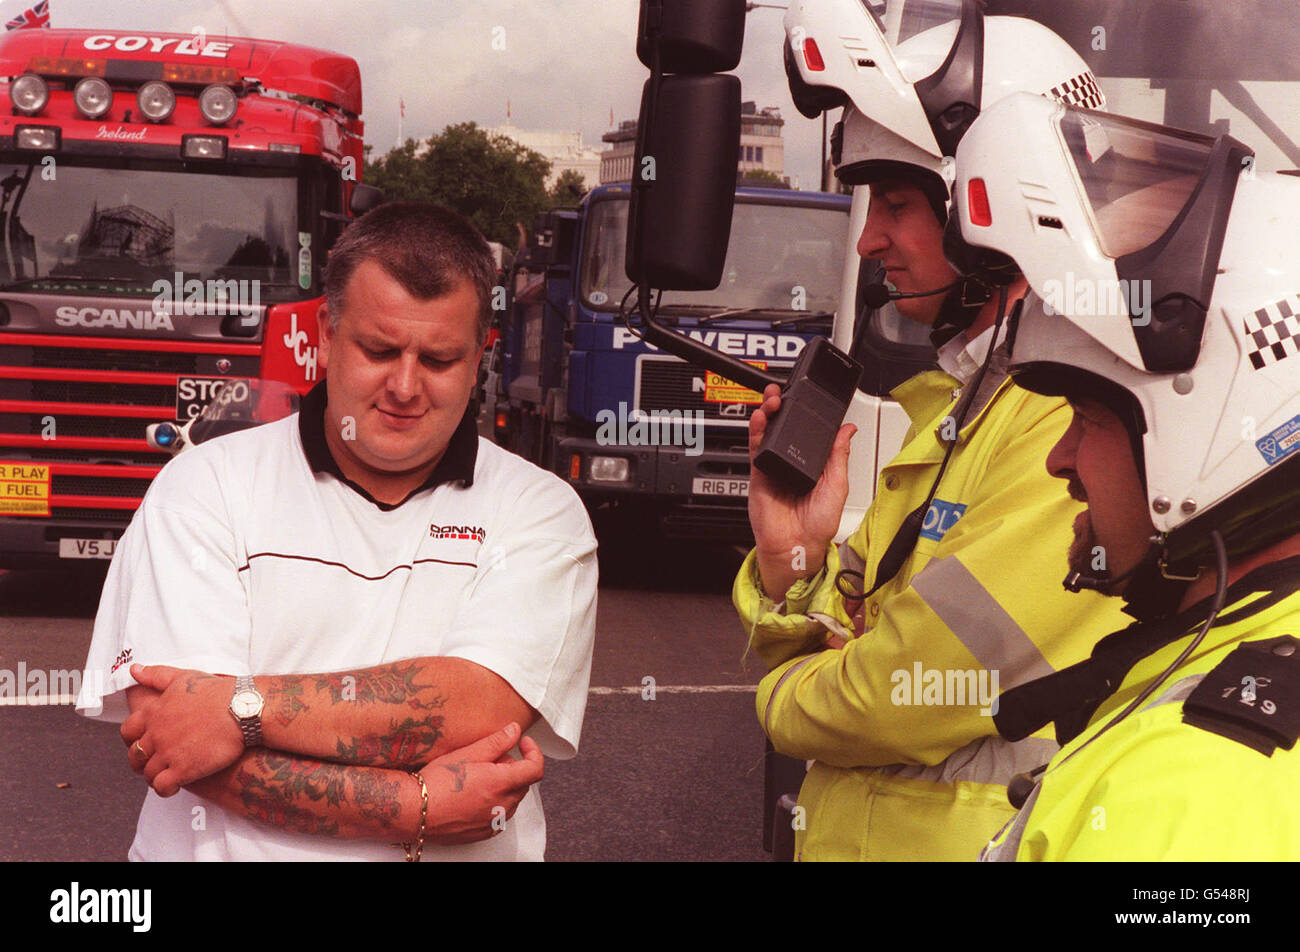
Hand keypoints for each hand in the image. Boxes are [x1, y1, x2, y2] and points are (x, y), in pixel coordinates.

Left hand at [122, 664, 242, 796]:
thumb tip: (134, 669)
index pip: (127, 732)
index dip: (133, 741)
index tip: (144, 743)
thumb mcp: (184, 677)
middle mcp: (156, 734)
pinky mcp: (183, 769)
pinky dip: (165, 789)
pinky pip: (162, 786)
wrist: (242, 709)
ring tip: (168, 775)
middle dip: (143, 762)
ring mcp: (168, 753)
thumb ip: (156, 675)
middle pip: (135, 756)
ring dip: (155, 776)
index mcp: (154, 713)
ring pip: (148, 773)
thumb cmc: (218, 693)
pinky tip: (175, 786)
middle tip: (156, 762)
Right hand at [417, 722, 543, 844]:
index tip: (523, 743)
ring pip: (512, 799)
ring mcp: (494, 822)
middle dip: (513, 767)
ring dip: (504, 786)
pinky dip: (494, 802)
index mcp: (501, 784)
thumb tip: (515, 730)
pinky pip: (499, 815)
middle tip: (489, 759)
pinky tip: (473, 795)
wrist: (414, 811)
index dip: (534, 752)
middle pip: (523, 783)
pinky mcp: (484, 833)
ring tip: (477, 777)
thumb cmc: (437, 781)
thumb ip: (497, 742)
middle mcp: (502, 806)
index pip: (535, 769)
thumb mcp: (468, 753)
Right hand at [748, 384, 855, 597]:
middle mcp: (794, 464)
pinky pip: (756, 449)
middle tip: (785, 393)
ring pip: (769, 434)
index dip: (807, 416)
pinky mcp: (759, 475)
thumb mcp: (837, 485)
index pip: (809, 433)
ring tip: (772, 400)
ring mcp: (775, 468)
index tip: (809, 400)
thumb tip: (848, 430)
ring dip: (769, 414)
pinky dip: (757, 432)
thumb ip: (839, 455)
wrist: (796, 547)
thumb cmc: (818, 526)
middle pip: (786, 429)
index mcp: (815, 466)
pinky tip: (760, 419)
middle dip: (784, 408)